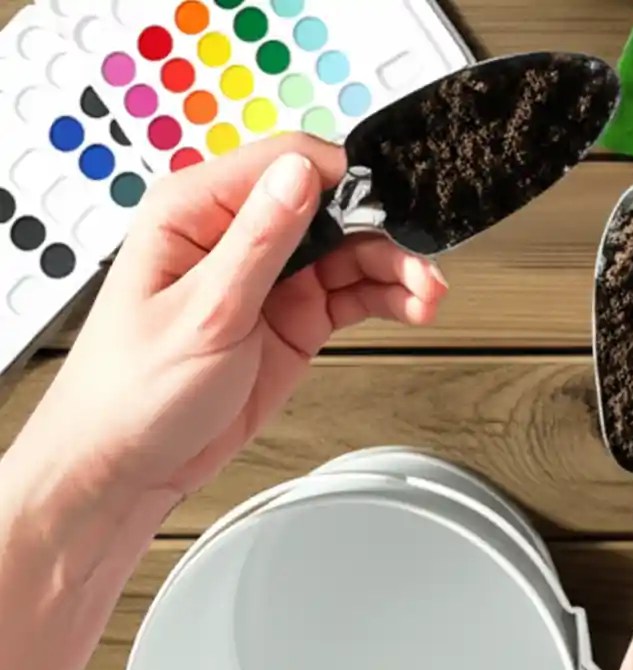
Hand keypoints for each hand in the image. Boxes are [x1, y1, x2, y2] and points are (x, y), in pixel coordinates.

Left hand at [7, 132, 447, 502]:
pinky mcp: (293, 315)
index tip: (385, 208)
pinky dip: (387, 297)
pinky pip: (352, 292)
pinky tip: (412, 305)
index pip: (285, 163)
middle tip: (417, 261)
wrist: (128, 467)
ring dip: (394, 267)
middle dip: (381, 229)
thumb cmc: (133, 392)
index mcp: (196, 212)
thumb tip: (300, 174)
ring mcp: (269, 276)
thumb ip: (258, 241)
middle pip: (331, 205)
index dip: (343, 179)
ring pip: (350, 250)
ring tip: (427, 294)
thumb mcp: (204, 311)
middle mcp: (236, 235)